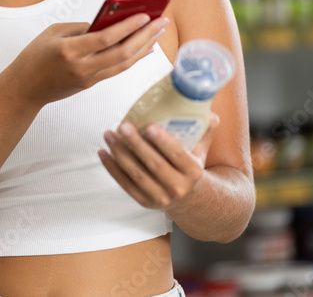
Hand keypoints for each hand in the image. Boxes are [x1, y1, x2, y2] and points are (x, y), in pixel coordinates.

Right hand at [11, 14, 168, 106]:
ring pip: (124, 64)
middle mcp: (82, 66)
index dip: (128, 27)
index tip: (144, 16)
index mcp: (69, 50)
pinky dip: (133, 58)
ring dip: (144, 48)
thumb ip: (79, 28)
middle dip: (145, 36)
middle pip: (122, 52)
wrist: (24, 89)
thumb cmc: (33, 58)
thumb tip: (105, 24)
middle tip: (160, 22)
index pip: (106, 38)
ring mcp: (88, 78)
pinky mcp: (90, 84)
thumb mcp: (51, 33)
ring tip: (157, 34)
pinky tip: (143, 49)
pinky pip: (117, 70)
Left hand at [98, 113, 219, 210]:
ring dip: (119, 153)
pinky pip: (125, 184)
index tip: (149, 126)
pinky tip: (103, 153)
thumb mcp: (201, 151)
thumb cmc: (191, 168)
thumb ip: (205, 131)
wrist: (190, 200)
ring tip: (109, 134)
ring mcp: (160, 197)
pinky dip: (112, 168)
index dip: (163, 141)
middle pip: (154, 164)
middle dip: (136, 144)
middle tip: (123, 126)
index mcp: (194, 172)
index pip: (177, 154)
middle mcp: (177, 187)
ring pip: (136, 174)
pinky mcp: (144, 202)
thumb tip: (209, 110)